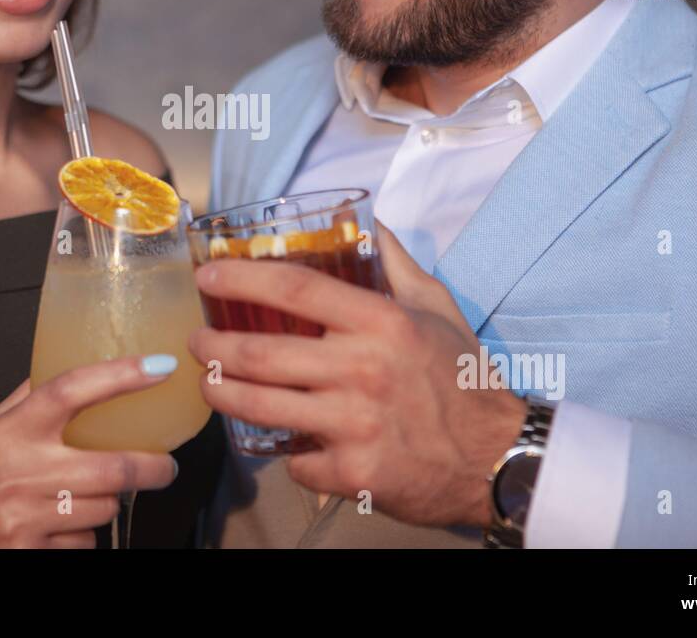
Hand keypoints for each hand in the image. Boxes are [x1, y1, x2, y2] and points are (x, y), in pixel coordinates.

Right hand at [0, 357, 179, 547]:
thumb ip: (25, 402)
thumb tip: (64, 365)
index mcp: (9, 432)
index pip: (70, 389)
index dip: (121, 375)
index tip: (159, 366)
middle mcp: (18, 471)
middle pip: (113, 466)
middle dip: (153, 468)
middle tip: (164, 465)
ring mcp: (25, 516)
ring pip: (103, 509)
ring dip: (107, 504)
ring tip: (90, 497)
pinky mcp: (29, 552)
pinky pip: (83, 543)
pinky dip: (82, 536)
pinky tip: (61, 527)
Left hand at [188, 223, 524, 528]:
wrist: (498, 458)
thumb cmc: (465, 380)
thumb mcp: (439, 309)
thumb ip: (398, 265)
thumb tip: (372, 223)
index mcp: (381, 324)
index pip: (294, 289)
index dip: (241, 279)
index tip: (208, 277)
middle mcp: (362, 370)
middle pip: (260, 354)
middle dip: (213, 347)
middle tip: (197, 343)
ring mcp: (354, 424)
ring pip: (261, 407)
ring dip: (224, 396)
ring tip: (210, 385)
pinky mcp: (352, 472)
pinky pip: (294, 461)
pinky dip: (285, 452)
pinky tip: (285, 441)